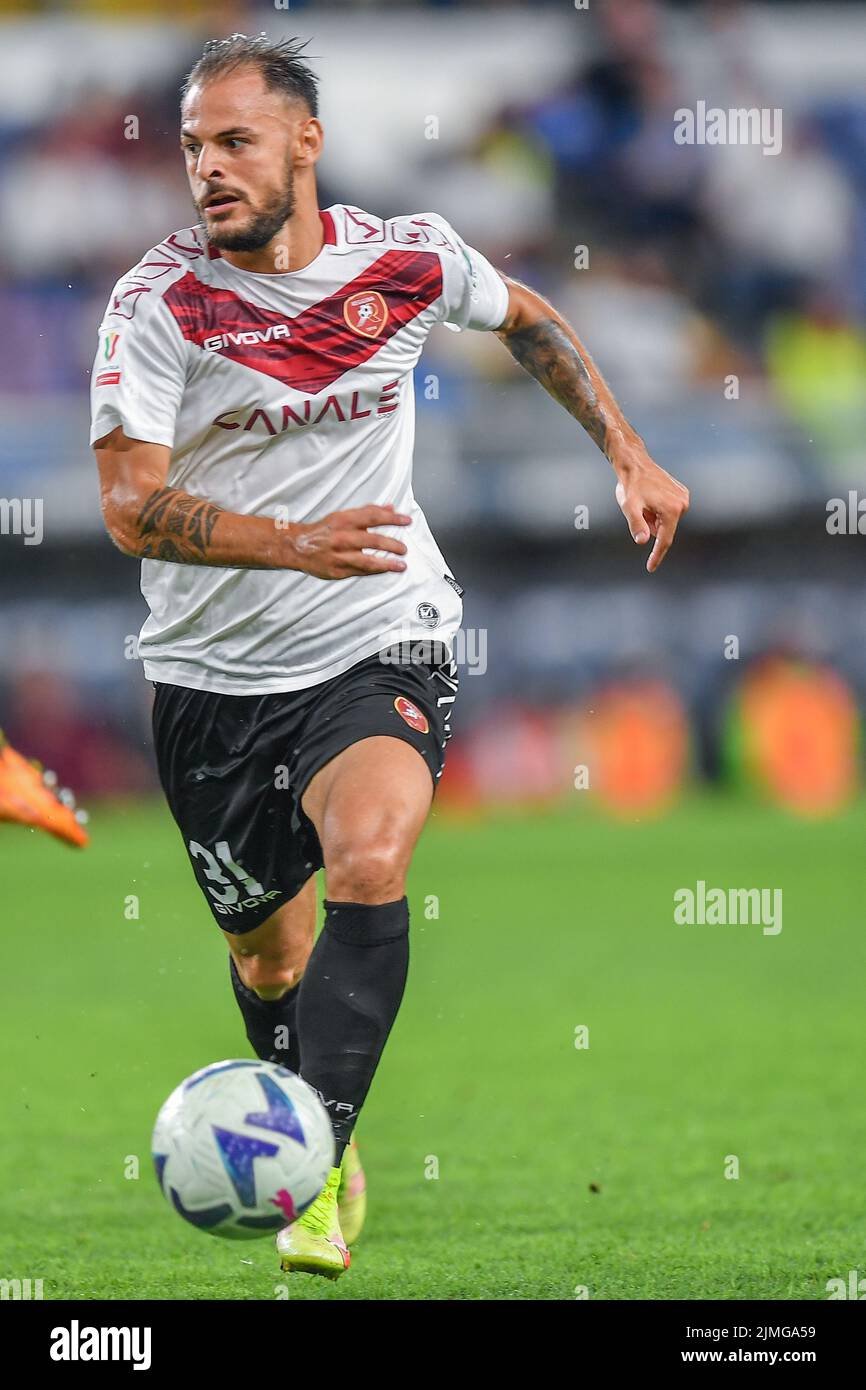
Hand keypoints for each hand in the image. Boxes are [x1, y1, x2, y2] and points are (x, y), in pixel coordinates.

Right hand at [287, 504, 410, 579]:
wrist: (296, 547)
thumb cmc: (323, 531)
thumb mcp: (343, 516)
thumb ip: (368, 512)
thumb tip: (391, 507)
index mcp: (344, 520)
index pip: (373, 516)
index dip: (392, 518)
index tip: (407, 520)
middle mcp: (342, 538)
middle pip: (373, 541)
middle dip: (392, 545)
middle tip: (404, 548)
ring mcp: (339, 556)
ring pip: (367, 561)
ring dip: (387, 564)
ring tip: (401, 565)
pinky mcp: (337, 571)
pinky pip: (360, 572)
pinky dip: (374, 571)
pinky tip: (385, 570)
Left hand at [614, 453, 688, 572]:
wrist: (636, 464)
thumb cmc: (631, 486)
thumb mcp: (629, 507)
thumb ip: (636, 524)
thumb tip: (642, 541)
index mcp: (672, 511)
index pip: (664, 541)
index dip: (656, 555)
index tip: (650, 568)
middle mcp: (682, 505)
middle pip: (664, 530)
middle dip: (650, 526)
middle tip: (639, 509)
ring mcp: (683, 499)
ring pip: (666, 521)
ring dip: (653, 518)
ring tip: (644, 501)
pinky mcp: (682, 494)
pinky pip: (668, 512)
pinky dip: (658, 510)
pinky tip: (650, 498)